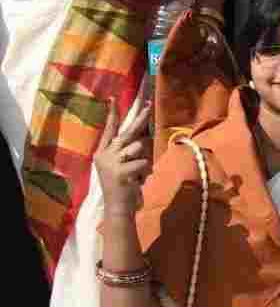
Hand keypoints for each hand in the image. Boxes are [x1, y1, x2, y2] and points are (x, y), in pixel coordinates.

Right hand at [93, 96, 152, 215]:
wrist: (117, 208)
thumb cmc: (122, 186)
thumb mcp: (121, 166)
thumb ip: (127, 151)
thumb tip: (141, 136)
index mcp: (103, 153)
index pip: (109, 130)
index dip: (112, 114)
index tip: (113, 98)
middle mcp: (105, 155)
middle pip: (127, 132)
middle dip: (140, 118)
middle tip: (149, 105)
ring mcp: (111, 163)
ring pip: (138, 147)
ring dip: (144, 160)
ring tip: (136, 173)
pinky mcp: (121, 172)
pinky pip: (144, 163)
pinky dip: (145, 172)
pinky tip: (137, 181)